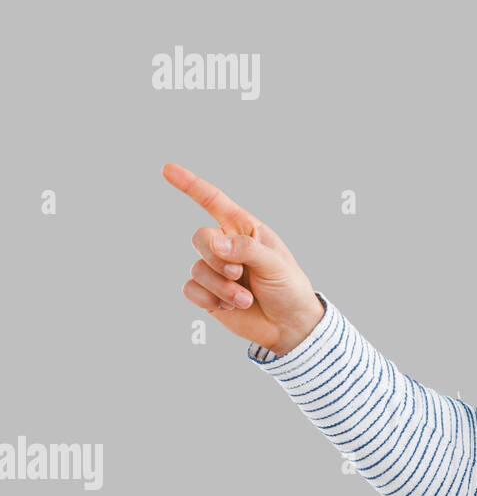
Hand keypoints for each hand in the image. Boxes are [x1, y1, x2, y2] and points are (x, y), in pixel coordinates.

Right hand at [163, 162, 325, 355]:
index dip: (191, 185)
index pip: (214, 202)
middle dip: (217, 258)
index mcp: (246, 230)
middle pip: (200, 237)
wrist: (288, 326)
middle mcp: (227, 246)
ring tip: (244, 299)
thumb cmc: (289, 289)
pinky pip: (191, 289)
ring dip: (220, 286)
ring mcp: (216, 270)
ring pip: (197, 268)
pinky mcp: (208, 293)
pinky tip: (229, 307)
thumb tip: (216, 242)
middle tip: (238, 274)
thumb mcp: (276, 265)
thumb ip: (247, 250)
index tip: (167, 169)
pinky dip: (208, 299)